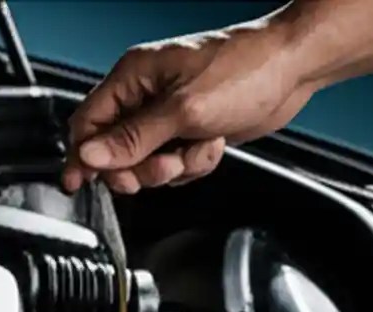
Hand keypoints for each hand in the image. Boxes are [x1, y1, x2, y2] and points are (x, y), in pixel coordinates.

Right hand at [62, 15, 314, 193]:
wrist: (295, 67)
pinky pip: (174, 163)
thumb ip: (133, 138)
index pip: (87, 123)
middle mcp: (145, 95)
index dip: (81, 156)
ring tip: (193, 151)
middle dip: (136, 167)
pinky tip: (210, 145)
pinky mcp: (189, 129)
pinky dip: (192, 164)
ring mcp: (167, 114)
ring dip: (170, 168)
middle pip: (113, 150)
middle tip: (159, 168)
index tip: (78, 183)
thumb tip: (90, 156)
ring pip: (145, 162)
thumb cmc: (246, 69)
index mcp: (133, 77)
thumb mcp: (183, 110)